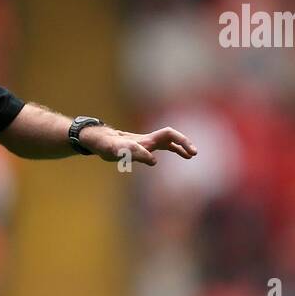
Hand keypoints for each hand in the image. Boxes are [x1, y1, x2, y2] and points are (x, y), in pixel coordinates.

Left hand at [80, 124, 196, 165]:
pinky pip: (163, 147)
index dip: (180, 142)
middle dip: (184, 143)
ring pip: (169, 142)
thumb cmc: (107, 146)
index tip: (187, 154)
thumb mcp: (117, 151)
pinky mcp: (145, 147)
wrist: (100, 142)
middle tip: (194, 153)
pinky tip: (179, 156)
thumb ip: (134, 153)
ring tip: (191, 155)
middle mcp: (149, 139)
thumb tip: (154, 161)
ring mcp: (147, 143)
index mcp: (145, 140)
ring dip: (181, 147)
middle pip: (171, 136)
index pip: (168, 135)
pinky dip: (173, 150)